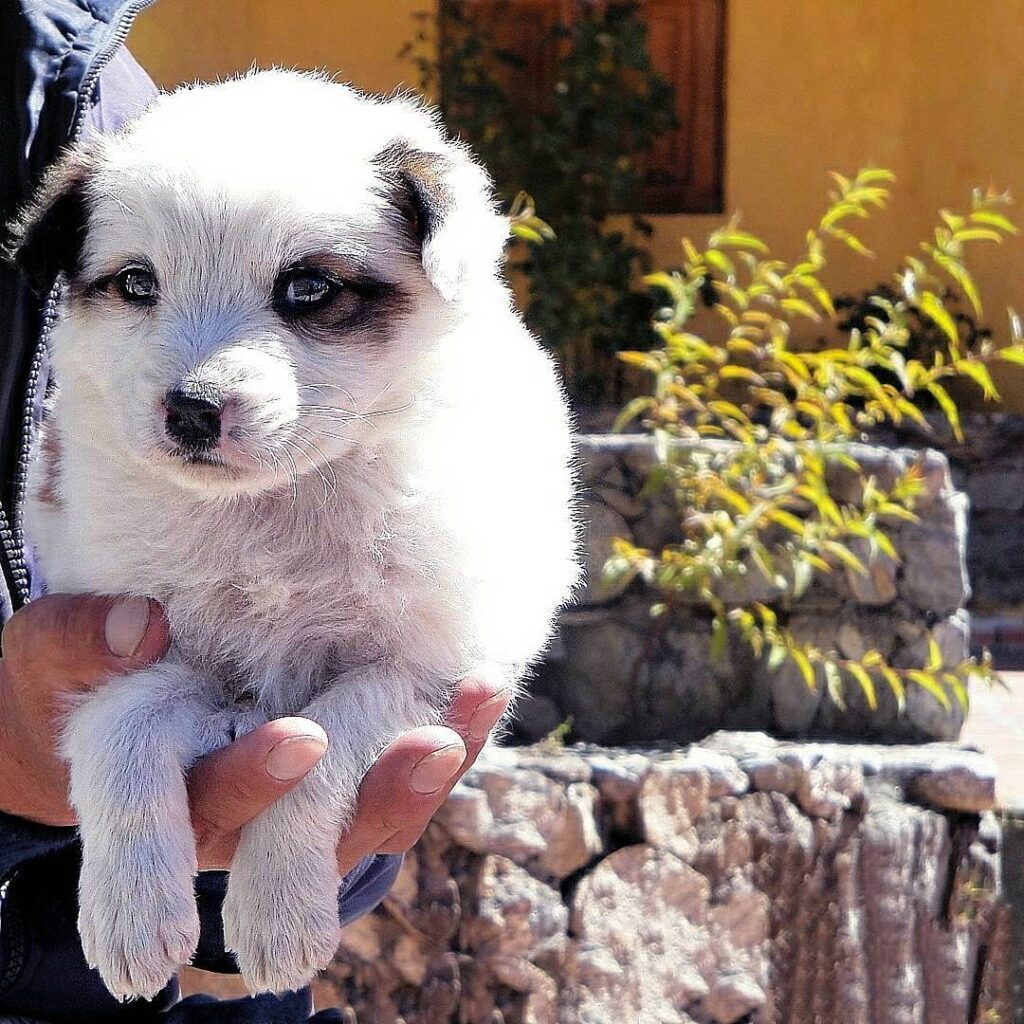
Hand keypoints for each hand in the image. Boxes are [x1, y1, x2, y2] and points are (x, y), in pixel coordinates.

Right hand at [0, 593, 508, 869]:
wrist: (116, 713)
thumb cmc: (80, 677)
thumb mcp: (52, 655)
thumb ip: (78, 642)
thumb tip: (138, 625)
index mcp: (154, 787)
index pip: (186, 803)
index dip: (242, 781)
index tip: (303, 744)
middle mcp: (230, 816)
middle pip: (298, 831)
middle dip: (364, 798)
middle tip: (427, 750)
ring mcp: (287, 808)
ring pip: (359, 819)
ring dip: (420, 778)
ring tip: (466, 726)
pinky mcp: (335, 779)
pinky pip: (390, 775)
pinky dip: (443, 736)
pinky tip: (482, 690)